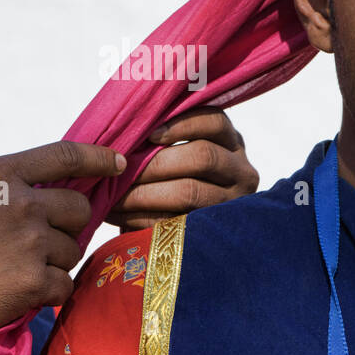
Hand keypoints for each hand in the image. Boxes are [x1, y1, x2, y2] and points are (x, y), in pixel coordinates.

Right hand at [0, 141, 125, 347]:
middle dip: (67, 228)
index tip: (119, 163)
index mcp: (3, 175)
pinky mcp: (34, 280)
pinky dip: (48, 293)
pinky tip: (18, 294)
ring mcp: (31, 241)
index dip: (99, 158)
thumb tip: (57, 195)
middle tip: (34, 246)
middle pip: (79, 209)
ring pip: (74, 251)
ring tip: (13, 271)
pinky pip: (65, 285)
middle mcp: (22, 202)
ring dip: (54, 264)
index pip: (66, 154)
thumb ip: (13, 189)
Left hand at [107, 107, 258, 231]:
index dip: (182, 124)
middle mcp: (241, 169)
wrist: (179, 233)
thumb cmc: (170, 178)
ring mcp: (233, 202)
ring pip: (190, 191)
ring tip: (114, 194)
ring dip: (144, 193)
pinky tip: (120, 215)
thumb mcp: (177, 151)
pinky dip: (144, 217)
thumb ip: (160, 137)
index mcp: (231, 141)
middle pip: (202, 156)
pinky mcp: (216, 230)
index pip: (214, 121)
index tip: (150, 135)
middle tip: (120, 169)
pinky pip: (178, 221)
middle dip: (155, 163)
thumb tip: (127, 124)